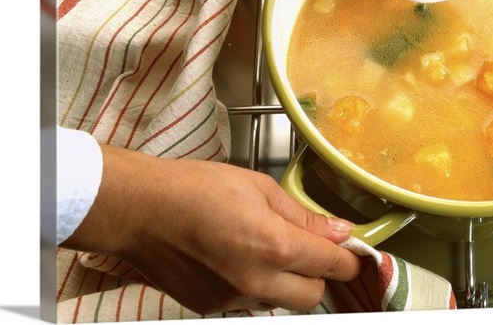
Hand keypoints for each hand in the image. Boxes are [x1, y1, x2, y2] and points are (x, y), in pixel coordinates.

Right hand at [61, 145, 361, 314]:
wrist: (139, 210)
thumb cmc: (194, 188)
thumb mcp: (258, 187)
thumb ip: (302, 215)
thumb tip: (337, 230)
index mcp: (274, 246)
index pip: (331, 265)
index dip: (349, 259)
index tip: (353, 253)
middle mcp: (256, 281)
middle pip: (312, 297)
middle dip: (319, 276)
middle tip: (311, 250)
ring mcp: (230, 299)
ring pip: (279, 301)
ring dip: (286, 281)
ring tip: (264, 247)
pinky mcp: (209, 307)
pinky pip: (248, 301)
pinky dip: (255, 285)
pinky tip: (237, 257)